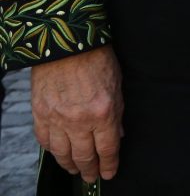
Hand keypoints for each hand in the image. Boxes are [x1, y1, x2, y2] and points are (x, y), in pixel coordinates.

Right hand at [31, 45, 123, 181]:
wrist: (67, 42)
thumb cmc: (97, 59)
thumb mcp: (117, 86)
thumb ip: (117, 114)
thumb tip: (118, 135)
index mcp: (103, 112)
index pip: (107, 149)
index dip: (109, 164)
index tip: (109, 173)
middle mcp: (79, 120)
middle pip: (84, 155)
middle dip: (89, 170)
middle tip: (91, 178)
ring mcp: (57, 118)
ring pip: (62, 153)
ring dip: (70, 165)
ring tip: (76, 170)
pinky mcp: (40, 113)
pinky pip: (45, 140)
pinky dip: (52, 150)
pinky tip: (59, 154)